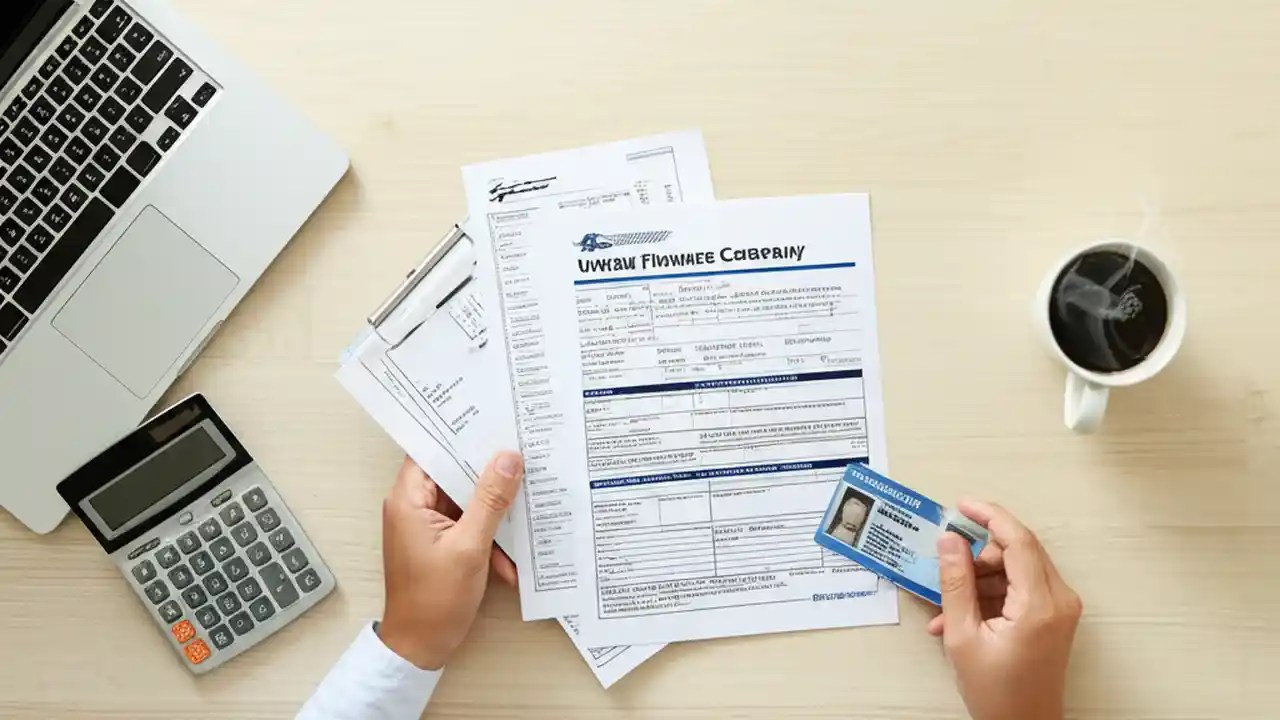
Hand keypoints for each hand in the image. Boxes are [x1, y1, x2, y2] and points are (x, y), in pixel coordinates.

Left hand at [377, 452, 523, 669]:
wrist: (420, 647)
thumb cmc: (435, 601)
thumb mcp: (469, 547)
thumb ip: (490, 501)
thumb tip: (508, 458)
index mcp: (409, 500)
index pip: (431, 449)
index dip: (459, 434)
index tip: (492, 422)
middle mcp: (414, 506)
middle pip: (453, 473)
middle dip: (488, 473)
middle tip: (522, 457)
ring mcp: (427, 525)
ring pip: (466, 500)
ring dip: (494, 513)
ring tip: (524, 511)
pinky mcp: (441, 541)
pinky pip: (468, 524)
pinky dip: (489, 537)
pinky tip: (509, 557)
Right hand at [928, 499, 1082, 719]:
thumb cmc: (996, 693)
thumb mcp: (963, 636)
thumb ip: (955, 583)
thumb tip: (949, 541)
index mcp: (1039, 604)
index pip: (1018, 540)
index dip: (989, 515)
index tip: (961, 505)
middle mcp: (1059, 600)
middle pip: (1018, 550)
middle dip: (979, 554)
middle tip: (946, 565)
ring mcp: (1061, 609)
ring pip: (1017, 568)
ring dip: (981, 579)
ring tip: (947, 608)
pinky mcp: (1055, 617)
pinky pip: (1021, 587)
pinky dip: (992, 594)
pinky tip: (962, 616)